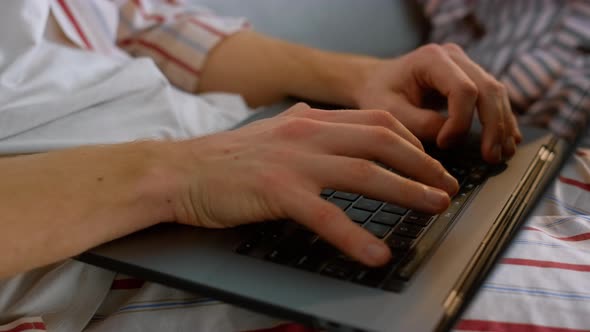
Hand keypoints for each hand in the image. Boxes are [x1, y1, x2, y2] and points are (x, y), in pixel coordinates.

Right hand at [168, 103, 458, 265]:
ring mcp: (294, 161)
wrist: (181, 171)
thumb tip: (328, 122)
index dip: (412, 142)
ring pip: (364, 172)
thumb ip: (304, 126)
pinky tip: (376, 254)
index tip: (430, 162)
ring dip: (407, 191)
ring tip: (435, 207)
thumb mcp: (273, 132)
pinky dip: (356, 237)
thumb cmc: (226, 159)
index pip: (376, 121)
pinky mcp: (278, 191)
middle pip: (382, 140)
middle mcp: (308, 132)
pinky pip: (327, 216)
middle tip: (447, 186)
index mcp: (310, 119)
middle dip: (423, 164)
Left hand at [354, 43, 521, 163]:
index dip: (460, 121)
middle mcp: (454, 56)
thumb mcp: (389, 111)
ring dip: (502, 125)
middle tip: (491, 157)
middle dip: (493, 126)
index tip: (444, 143)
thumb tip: (451, 138)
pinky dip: (501, 119)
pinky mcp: (471, 78)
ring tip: (502, 153)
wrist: (376, 80)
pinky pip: (493, 98)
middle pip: (488, 89)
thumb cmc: (379, 93)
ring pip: (496, 93)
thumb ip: (420, 124)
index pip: (463, 89)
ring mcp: (465, 65)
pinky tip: (508, 139)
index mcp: (431, 58)